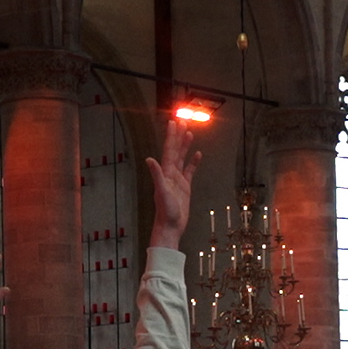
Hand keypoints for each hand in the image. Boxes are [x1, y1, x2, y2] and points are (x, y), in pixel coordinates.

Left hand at [145, 120, 200, 249]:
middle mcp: (170, 174)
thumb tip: (149, 159)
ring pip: (182, 158)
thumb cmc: (165, 212)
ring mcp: (177, 180)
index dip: (171, 136)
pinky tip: (198, 155)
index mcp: (165, 173)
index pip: (169, 150)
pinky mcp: (185, 187)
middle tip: (182, 122)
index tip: (174, 123)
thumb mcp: (161, 192)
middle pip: (175, 151)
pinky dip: (193, 162)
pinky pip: (190, 171)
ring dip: (185, 146)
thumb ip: (156, 174)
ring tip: (189, 134)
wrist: (170, 226)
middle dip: (178, 136)